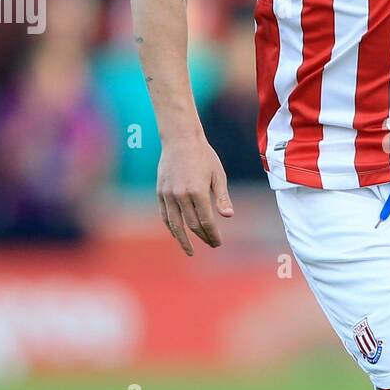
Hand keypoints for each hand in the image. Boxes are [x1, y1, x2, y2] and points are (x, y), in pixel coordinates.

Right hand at [157, 136, 233, 253]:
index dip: (212, 234)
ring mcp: (168, 194)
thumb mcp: (218, 175)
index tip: (218, 242)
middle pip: (192, 225)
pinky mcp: (160, 192)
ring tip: (189, 250)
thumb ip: (222, 197)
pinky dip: (171, 227)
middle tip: (212, 244)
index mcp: (197, 191)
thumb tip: (229, 216)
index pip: (206, 221)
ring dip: (183, 240)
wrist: (180, 139)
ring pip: (175, 224)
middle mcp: (181, 195)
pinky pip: (165, 215)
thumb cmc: (204, 156)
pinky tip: (178, 235)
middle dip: (203, 237)